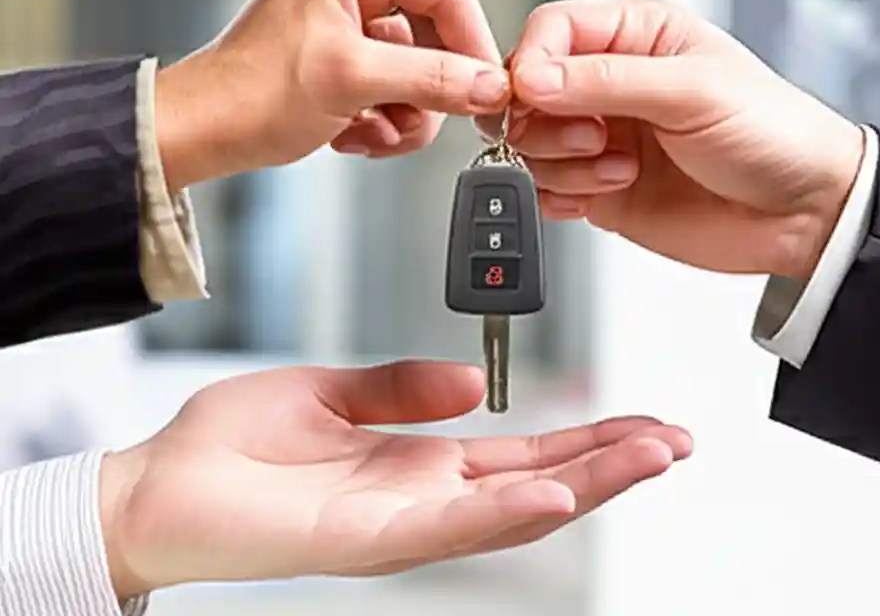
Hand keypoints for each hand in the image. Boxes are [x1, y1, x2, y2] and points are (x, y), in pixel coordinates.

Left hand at [99, 361, 690, 597]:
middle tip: (679, 441)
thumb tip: (473, 382)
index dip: (592, 437)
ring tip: (651, 457)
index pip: (527, 450)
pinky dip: (511, 509)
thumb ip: (405, 387)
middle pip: (544, 481)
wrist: (158, 487)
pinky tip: (559, 490)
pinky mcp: (369, 540)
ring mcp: (405, 525)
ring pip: (518, 507)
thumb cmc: (230, 447)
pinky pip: (455, 526)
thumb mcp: (332, 391)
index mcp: (422, 463)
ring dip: (589, 485)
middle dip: (615, 463)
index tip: (646, 420)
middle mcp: (427, 499)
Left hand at [155, 0, 510, 189]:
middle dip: (430, 88)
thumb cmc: (247, 93)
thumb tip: (486, 84)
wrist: (203, 134)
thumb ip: (432, 79)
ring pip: (423, 68)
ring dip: (406, 112)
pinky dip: (388, 118)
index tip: (488, 87)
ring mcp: (350, 17)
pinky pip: (400, 86)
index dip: (473, 42)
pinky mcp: (348, 54)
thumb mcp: (354, 81)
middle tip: (423, 118)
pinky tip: (358, 131)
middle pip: (437, 33)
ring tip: (372, 130)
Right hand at [493, 0, 866, 280]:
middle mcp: (615, 84)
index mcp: (639, 35)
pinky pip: (548, 190)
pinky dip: (563, 196)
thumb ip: (609, 81)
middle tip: (593, 137)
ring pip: (532, 143)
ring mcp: (607, 139)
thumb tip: (534, 77)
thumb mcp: (694, 91)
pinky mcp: (604, 189)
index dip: (532, 61)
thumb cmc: (774, 134)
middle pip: (528, 90)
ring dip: (562, 162)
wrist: (804, 213)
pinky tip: (611, 191)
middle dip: (544, 119)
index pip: (552, 31)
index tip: (534, 93)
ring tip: (619, 167)